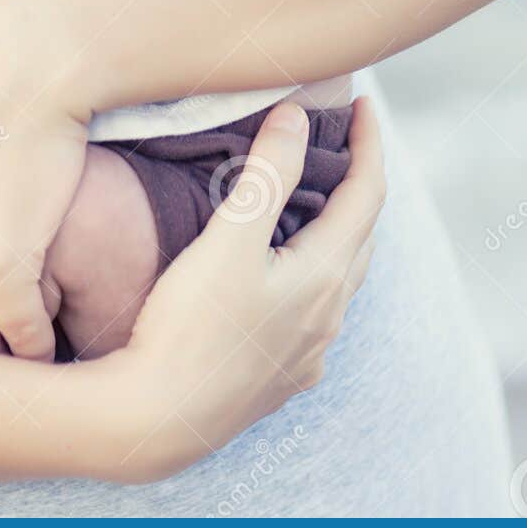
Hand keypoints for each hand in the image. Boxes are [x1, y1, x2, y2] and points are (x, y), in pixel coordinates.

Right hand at [112, 98, 384, 479]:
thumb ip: (266, 176)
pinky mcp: (280, 379)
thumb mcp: (228, 240)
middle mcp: (327, 318)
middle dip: (357, 185)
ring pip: (338, 279)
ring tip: (313, 201)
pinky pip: (313, 315)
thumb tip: (297, 116)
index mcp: (325, 277)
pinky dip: (311, 276)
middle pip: (361, 237)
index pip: (367, 195)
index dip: (369, 146)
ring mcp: (306, 354)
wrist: (156, 422)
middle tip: (342, 143)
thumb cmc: (190, 329)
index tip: (364, 105)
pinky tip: (285, 278)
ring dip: (336, 232)